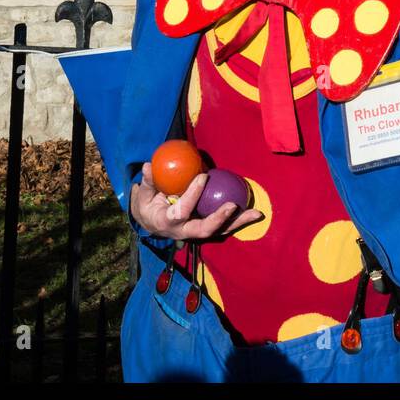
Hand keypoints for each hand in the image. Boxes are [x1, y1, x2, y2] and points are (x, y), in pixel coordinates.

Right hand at [129, 162, 262, 240]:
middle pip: (205, 229)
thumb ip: (148, 182)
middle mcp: (184, 232)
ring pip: (220, 231)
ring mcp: (197, 233)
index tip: (202, 177)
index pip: (182, 211)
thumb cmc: (147, 206)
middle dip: (220, 219)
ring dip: (239, 223)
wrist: (151, 224)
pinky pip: (224, 227)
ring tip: (256, 213)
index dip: (192, 195)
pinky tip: (254, 211)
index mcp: (168, 223)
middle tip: (233, 206)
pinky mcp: (206, 231)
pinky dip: (239, 220)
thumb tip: (148, 166)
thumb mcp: (143, 195)